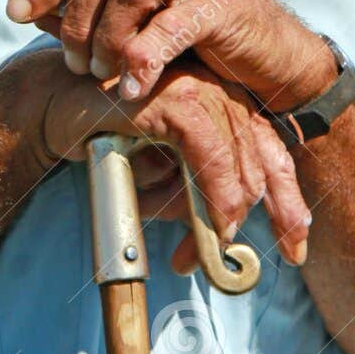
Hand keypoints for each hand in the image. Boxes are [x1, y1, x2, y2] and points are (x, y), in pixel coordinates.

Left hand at [8, 0, 335, 112]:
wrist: (271, 57)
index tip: (16, 14)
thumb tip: (21, 7)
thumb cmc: (195, 36)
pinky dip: (142, 60)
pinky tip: (133, 89)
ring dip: (105, 41)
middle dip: (75, 23)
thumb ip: (84, 6)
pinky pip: (167, 26)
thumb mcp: (134, 14)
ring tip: (104, 76)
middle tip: (77, 65)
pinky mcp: (222, 0)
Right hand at [31, 48, 310, 268]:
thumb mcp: (160, 176)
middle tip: (218, 261)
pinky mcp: (174, 98)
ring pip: (238, 162)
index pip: (271, 157)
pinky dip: (215, 190)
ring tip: (199, 248)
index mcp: (225, 108)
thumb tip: (218, 248)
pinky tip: (215, 218)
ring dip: (224, 215)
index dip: (288, 207)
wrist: (59, 108)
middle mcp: (220, 94)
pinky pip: (208, 151)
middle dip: (248, 222)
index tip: (295, 251)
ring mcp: (200, 91)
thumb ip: (191, 199)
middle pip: (261, 164)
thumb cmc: (110, 141)